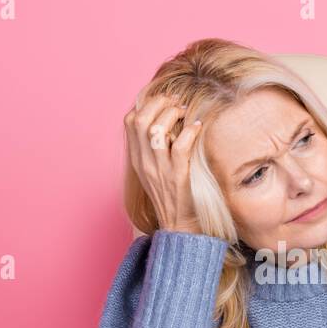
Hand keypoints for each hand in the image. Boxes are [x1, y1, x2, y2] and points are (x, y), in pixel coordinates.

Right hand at [124, 92, 204, 234]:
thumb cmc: (172, 196)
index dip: (145, 104)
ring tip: (184, 111)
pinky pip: (179, 147)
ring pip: (156, 131)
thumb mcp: (155, 171)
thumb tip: (165, 122)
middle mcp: (144, 162)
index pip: (130, 122)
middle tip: (175, 102)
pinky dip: (189, 131)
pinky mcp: (177, 177)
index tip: (162, 101)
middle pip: (140, 121)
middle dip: (158, 103)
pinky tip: (197, 126)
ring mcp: (159, 170)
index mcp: (137, 159)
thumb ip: (155, 148)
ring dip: (171, 114)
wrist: (178, 226)